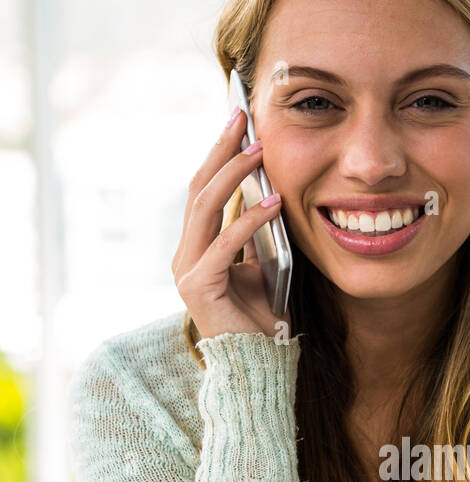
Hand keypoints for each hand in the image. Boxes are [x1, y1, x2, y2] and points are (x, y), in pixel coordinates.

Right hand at [171, 108, 288, 340]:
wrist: (258, 364)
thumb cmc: (262, 318)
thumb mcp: (261, 265)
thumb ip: (255, 234)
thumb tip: (267, 192)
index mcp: (196, 248)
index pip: (203, 190)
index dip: (218, 153)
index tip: (238, 120)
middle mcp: (185, 256)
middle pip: (199, 190)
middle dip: (221, 150)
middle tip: (242, 117)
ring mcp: (187, 271)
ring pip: (205, 209)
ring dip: (234, 175)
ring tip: (259, 151)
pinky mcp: (199, 288)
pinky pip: (224, 245)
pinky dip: (249, 221)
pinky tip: (273, 203)